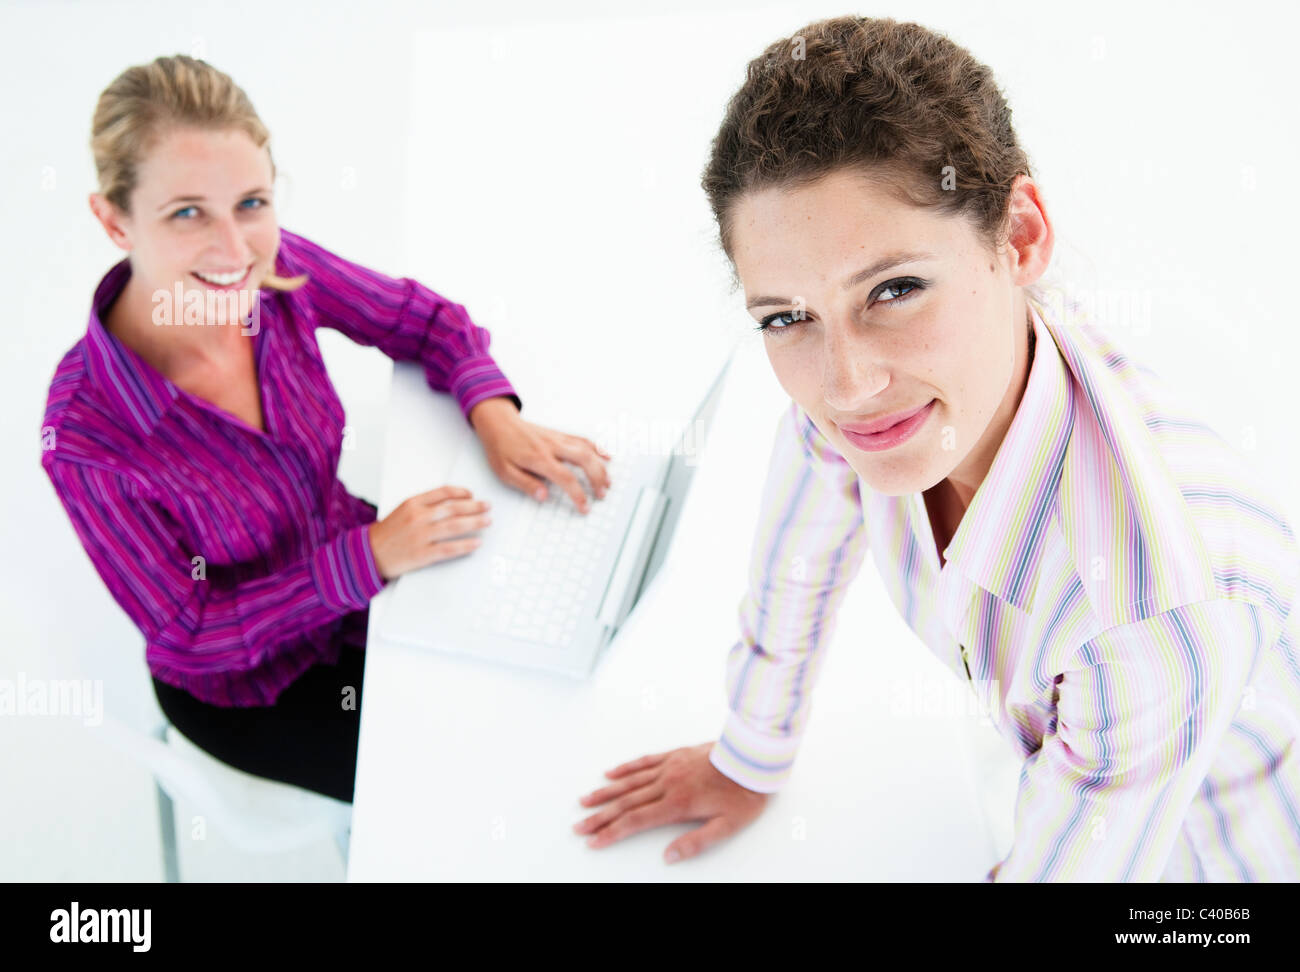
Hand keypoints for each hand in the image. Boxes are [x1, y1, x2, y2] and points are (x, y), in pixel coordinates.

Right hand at [366, 485, 491, 579]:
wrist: (367, 554)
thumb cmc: (387, 533)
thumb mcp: (402, 511)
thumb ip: (424, 505)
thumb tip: (452, 503)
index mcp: (413, 503)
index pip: (443, 493)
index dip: (461, 493)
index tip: (472, 495)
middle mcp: (418, 517)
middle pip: (453, 508)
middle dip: (474, 507)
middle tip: (488, 506)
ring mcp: (420, 536)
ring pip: (454, 526)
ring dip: (475, 523)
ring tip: (487, 521)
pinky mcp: (422, 554)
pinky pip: (449, 549)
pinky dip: (465, 546)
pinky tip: (476, 543)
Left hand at [468, 396, 611, 513]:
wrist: (498, 422)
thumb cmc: (500, 447)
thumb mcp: (504, 471)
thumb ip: (525, 484)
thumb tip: (544, 496)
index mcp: (539, 458)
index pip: (566, 478)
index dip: (578, 495)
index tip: (584, 507)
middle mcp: (552, 446)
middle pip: (584, 460)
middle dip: (597, 478)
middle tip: (602, 494)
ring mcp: (558, 438)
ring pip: (587, 449)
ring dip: (600, 466)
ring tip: (608, 482)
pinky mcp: (560, 435)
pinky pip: (583, 440)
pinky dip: (597, 448)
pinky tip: (606, 456)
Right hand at [573, 742, 769, 863]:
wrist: (752, 758)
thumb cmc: (743, 795)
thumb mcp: (728, 827)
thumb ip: (697, 842)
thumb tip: (668, 856)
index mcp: (678, 803)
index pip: (636, 821)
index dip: (612, 832)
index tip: (594, 841)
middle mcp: (668, 783)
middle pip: (626, 803)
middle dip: (600, 817)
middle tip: (579, 827)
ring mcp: (669, 767)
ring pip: (630, 782)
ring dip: (605, 793)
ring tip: (585, 801)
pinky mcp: (674, 755)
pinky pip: (644, 762)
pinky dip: (625, 769)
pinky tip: (611, 774)